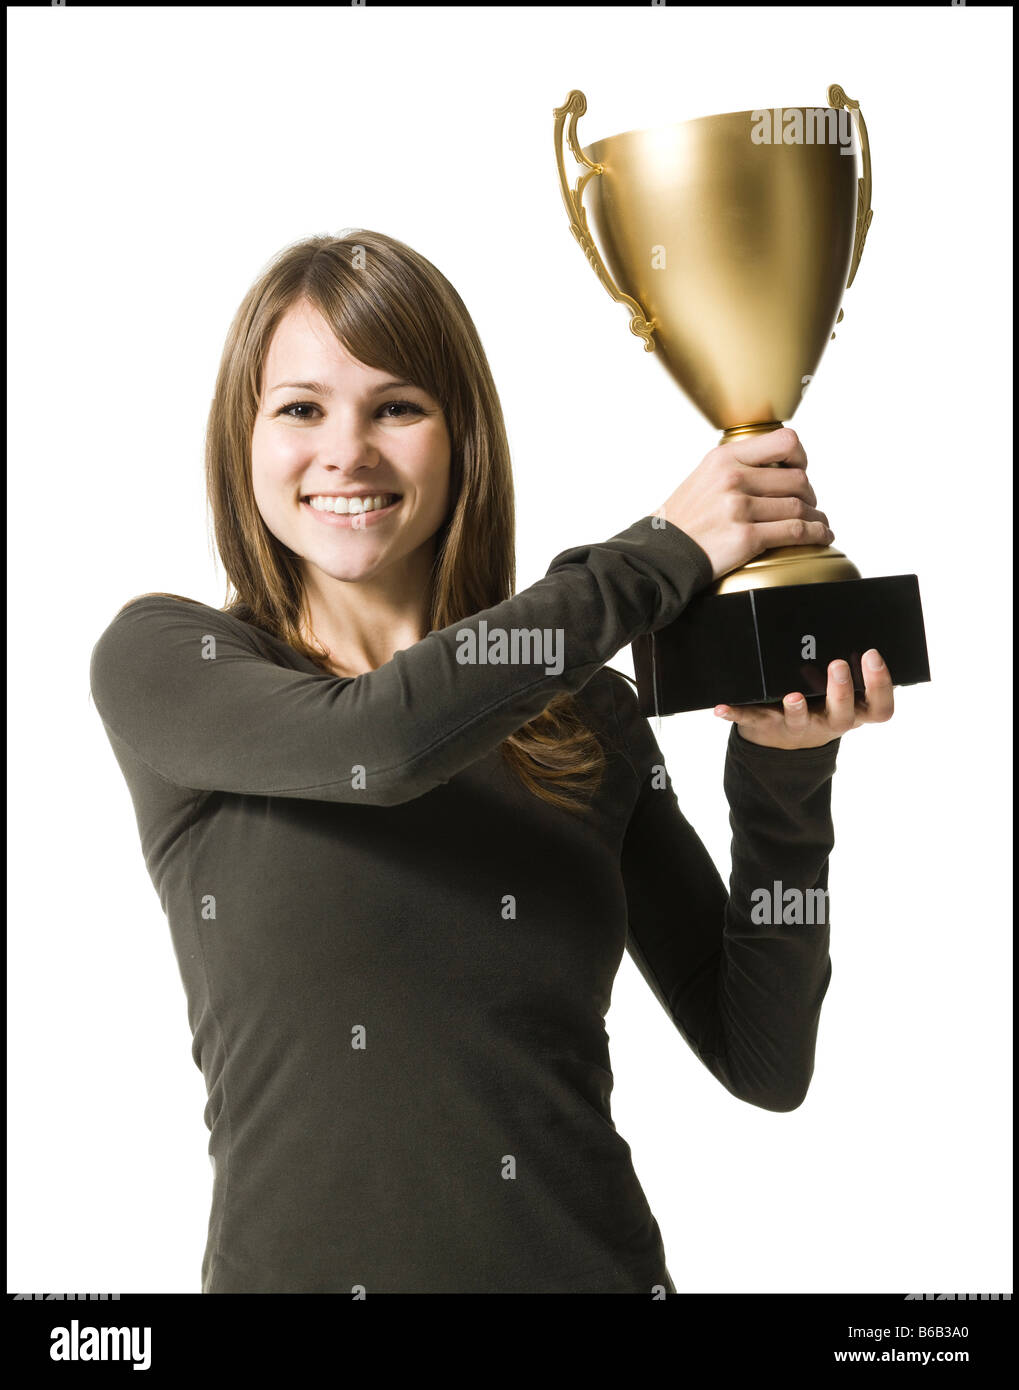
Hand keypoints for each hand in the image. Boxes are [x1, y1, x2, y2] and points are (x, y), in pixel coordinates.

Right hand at [658, 427, 832, 581]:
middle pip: (797, 479)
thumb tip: (778, 467)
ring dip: (816, 517)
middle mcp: (732, 478)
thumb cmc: (685, 520)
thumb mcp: (704, 477)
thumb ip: (737, 467)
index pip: (784, 441)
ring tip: (818, 524)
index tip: (799, 470)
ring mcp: (739, 508)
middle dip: (809, 494)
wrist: (663, 554)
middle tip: (807, 505)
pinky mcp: (746, 537)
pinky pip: (796, 531)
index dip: (801, 456)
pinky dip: (816, 534)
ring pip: (800, 506)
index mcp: (724, 458)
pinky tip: (821, 537)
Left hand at [714, 649, 894, 748]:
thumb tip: (849, 612)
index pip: (880, 707)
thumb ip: (848, 658)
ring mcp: (799, 725)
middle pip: (844, 715)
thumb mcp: (842, 682)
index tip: (871, 654)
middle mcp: (831, 721)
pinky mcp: (768, 725)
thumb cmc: (821, 697)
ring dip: (797, 708)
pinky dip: (736, 713)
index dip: (880, 684)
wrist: (788, 736)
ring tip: (792, 696)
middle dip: (841, 690)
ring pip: (801, 722)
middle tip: (837, 664)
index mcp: (855, 710)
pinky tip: (721, 707)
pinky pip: (751, 720)